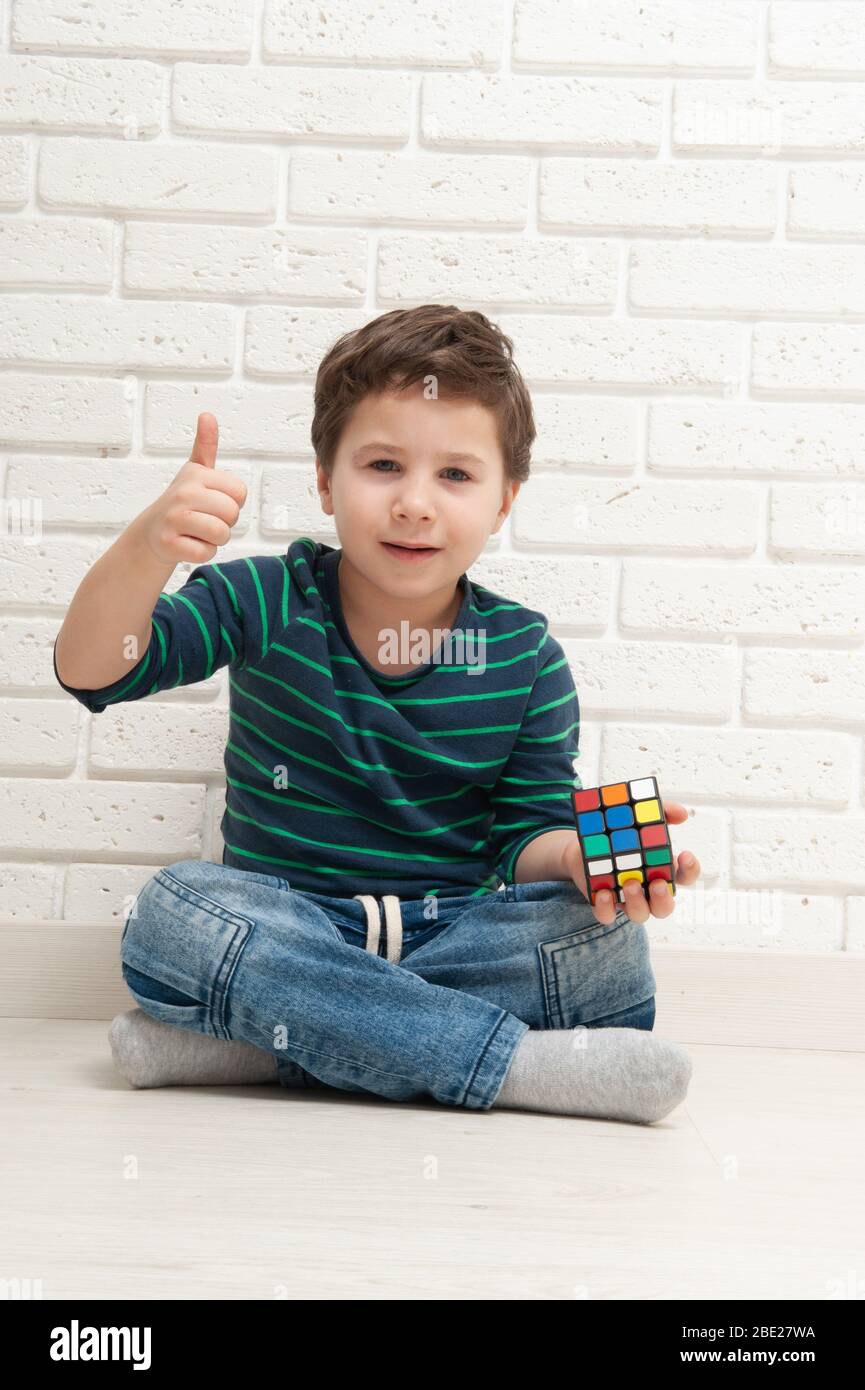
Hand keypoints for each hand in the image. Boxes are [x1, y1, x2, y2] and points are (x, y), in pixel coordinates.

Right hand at [138, 412, 247, 565]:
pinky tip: (188, 544)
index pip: (240, 493)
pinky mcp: (168, 543)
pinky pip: (205, 553)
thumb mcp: (196, 471)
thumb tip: (207, 414)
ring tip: (197, 532)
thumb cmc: (183, 500)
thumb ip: (206, 444)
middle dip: (225, 523)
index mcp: (196, 475)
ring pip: (221, 535)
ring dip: (215, 540)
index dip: (232, 502)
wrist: (153, 531)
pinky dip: (201, 553)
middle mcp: (183, 493)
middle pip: (232, 514)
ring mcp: (173, 519)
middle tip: (205, 519)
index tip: (213, 501)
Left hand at [563, 801, 700, 926]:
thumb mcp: (642, 819)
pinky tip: (604, 893)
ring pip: (640, 914)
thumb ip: (663, 813)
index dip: (691, 869)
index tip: (686, 854)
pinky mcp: (603, 903)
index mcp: (663, 870)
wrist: (586, 847)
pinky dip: (606, 908)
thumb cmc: (622, 836)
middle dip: (663, 899)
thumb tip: (682, 813)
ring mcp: (626, 899)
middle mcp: (648, 890)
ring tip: (631, 883)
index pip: (686, 877)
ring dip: (637, 902)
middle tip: (657, 883)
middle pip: (665, 907)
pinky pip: (607, 915)